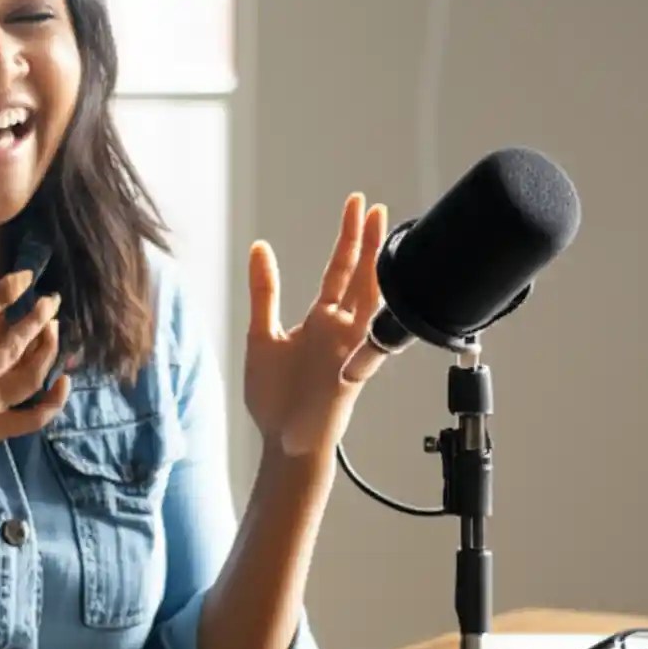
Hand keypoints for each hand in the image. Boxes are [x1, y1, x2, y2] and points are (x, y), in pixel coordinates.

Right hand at [0, 265, 69, 495]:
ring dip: (47, 351)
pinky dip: (53, 402)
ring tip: (55, 328)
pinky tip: (64, 382)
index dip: (2, 294)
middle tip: (50, 299)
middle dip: (37, 318)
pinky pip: (32, 419)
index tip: (25, 276)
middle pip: (13, 346)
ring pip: (29, 378)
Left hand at [244, 193, 388, 457]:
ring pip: (370, 301)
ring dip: (377, 267)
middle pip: (361, 276)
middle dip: (367, 241)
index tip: (358, 205)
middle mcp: (341, 331)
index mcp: (321, 320)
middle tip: (373, 206)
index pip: (340, 270)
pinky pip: (372, 346)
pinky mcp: (351, 375)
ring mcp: (349, 350)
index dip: (350, 238)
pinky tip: (387, 299)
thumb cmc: (274, 397)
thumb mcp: (261, 335)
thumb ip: (264, 292)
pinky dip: (380, 327)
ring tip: (382, 232)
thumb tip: (260, 247)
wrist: (282, 443)